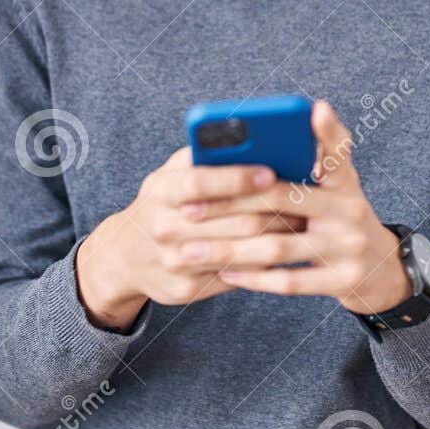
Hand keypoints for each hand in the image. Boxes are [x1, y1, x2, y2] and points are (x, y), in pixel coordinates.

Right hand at [76, 146, 303, 330]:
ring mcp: (172, 262)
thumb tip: (250, 139)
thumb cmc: (161, 203)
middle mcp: (162, 228)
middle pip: (230, 220)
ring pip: (240, 250)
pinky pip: (236, 275)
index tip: (270, 172)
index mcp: (159, 191)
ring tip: (301, 221)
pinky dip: (262, 262)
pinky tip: (282, 249)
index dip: (237, 178)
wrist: (125, 255)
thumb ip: (203, 156)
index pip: (199, 182)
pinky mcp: (185, 289)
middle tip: (304, 199)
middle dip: (273, 209)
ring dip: (276, 235)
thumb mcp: (170, 173)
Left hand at [189, 101, 414, 314]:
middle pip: (281, 200)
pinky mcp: (344, 280)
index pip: (334, 152)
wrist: (384, 272)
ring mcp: (349, 247)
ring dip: (230, 250)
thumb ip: (312, 164)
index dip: (326, 131)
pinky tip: (226, 274)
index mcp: (345, 183)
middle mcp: (350, 210)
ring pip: (278, 246)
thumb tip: (280, 133)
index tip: (314, 109)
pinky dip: (255, 279)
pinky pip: (291, 281)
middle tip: (189, 208)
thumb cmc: (342, 222)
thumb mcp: (337, 189)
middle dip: (230, 204)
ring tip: (192, 251)